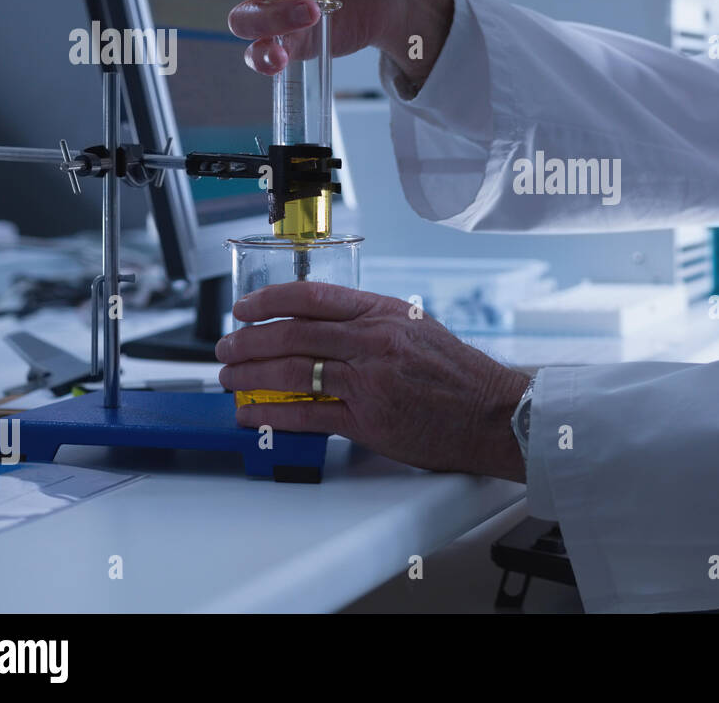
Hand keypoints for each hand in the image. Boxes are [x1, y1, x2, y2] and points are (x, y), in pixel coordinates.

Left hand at [215, 282, 529, 482]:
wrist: (492, 413)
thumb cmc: (458, 374)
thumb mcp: (415, 328)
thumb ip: (370, 323)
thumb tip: (320, 324)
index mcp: (383, 313)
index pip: (312, 297)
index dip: (269, 300)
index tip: (244, 308)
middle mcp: (373, 342)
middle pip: (292, 335)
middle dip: (248, 341)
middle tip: (226, 346)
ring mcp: (369, 382)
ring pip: (292, 372)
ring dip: (250, 375)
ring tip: (229, 378)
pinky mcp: (368, 421)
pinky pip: (307, 415)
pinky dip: (271, 414)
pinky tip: (251, 413)